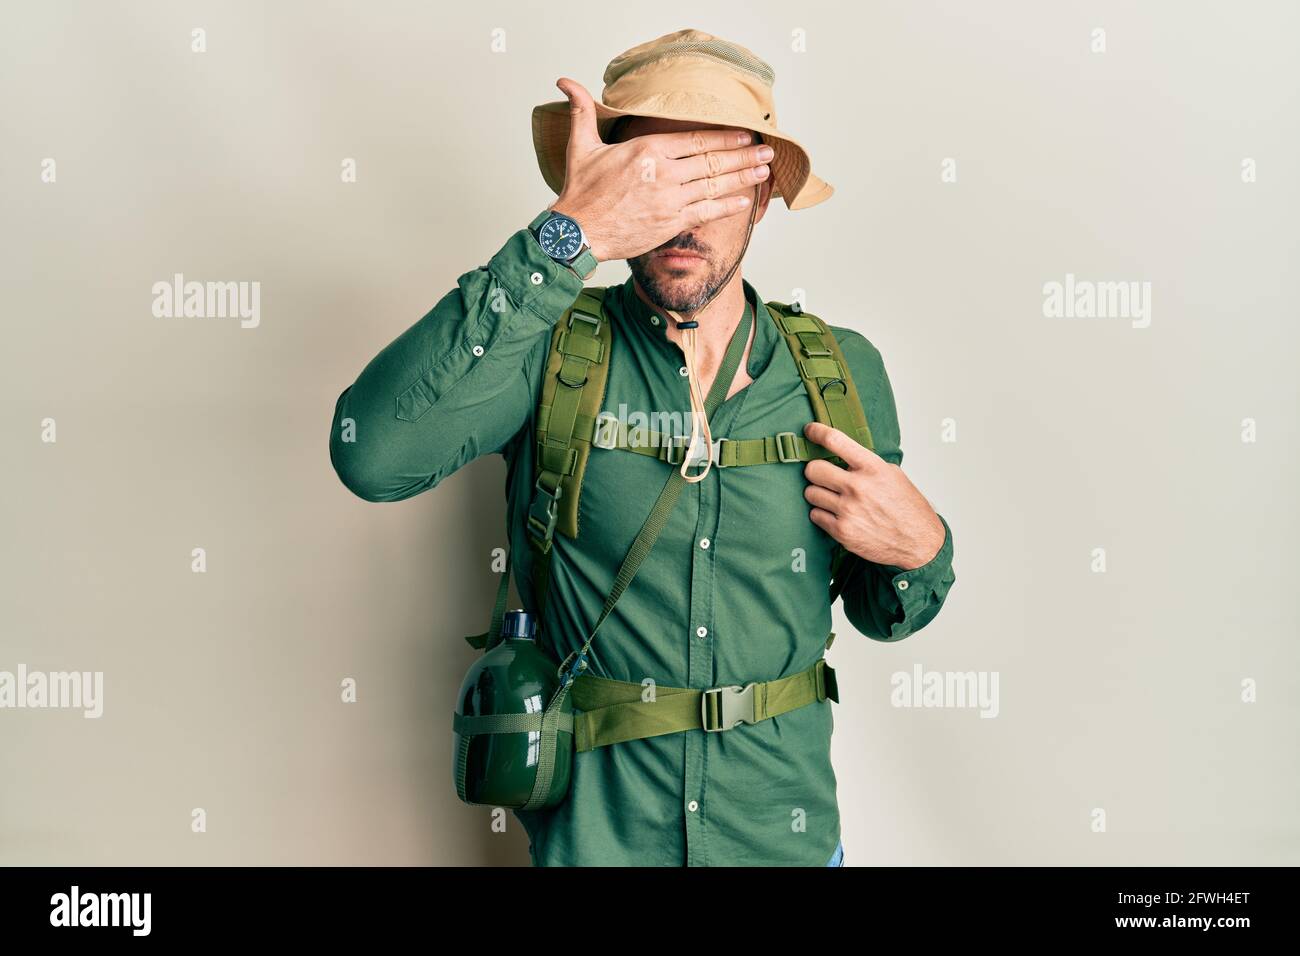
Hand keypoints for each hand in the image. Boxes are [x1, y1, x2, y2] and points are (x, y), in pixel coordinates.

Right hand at [547, 78, 772, 261]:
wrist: (577, 233)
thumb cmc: (579, 192)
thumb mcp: (580, 146)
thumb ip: (582, 111)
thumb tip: (566, 82)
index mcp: (647, 151)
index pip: (695, 140)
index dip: (724, 137)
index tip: (745, 134)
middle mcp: (663, 174)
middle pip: (712, 161)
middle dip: (744, 156)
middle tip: (767, 151)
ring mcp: (669, 200)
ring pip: (714, 186)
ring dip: (742, 178)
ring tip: (764, 171)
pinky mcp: (669, 224)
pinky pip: (706, 212)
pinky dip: (726, 206)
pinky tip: (744, 200)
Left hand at [802, 422, 945, 570]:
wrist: (918, 543)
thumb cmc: (908, 509)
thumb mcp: (893, 475)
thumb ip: (866, 465)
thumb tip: (841, 457)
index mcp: (872, 468)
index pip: (835, 441)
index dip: (817, 432)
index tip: (810, 431)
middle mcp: (858, 487)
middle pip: (813, 469)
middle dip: (816, 471)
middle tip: (823, 476)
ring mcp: (848, 510)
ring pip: (810, 493)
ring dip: (818, 494)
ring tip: (833, 498)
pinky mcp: (842, 531)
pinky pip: (815, 515)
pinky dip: (822, 514)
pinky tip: (837, 515)